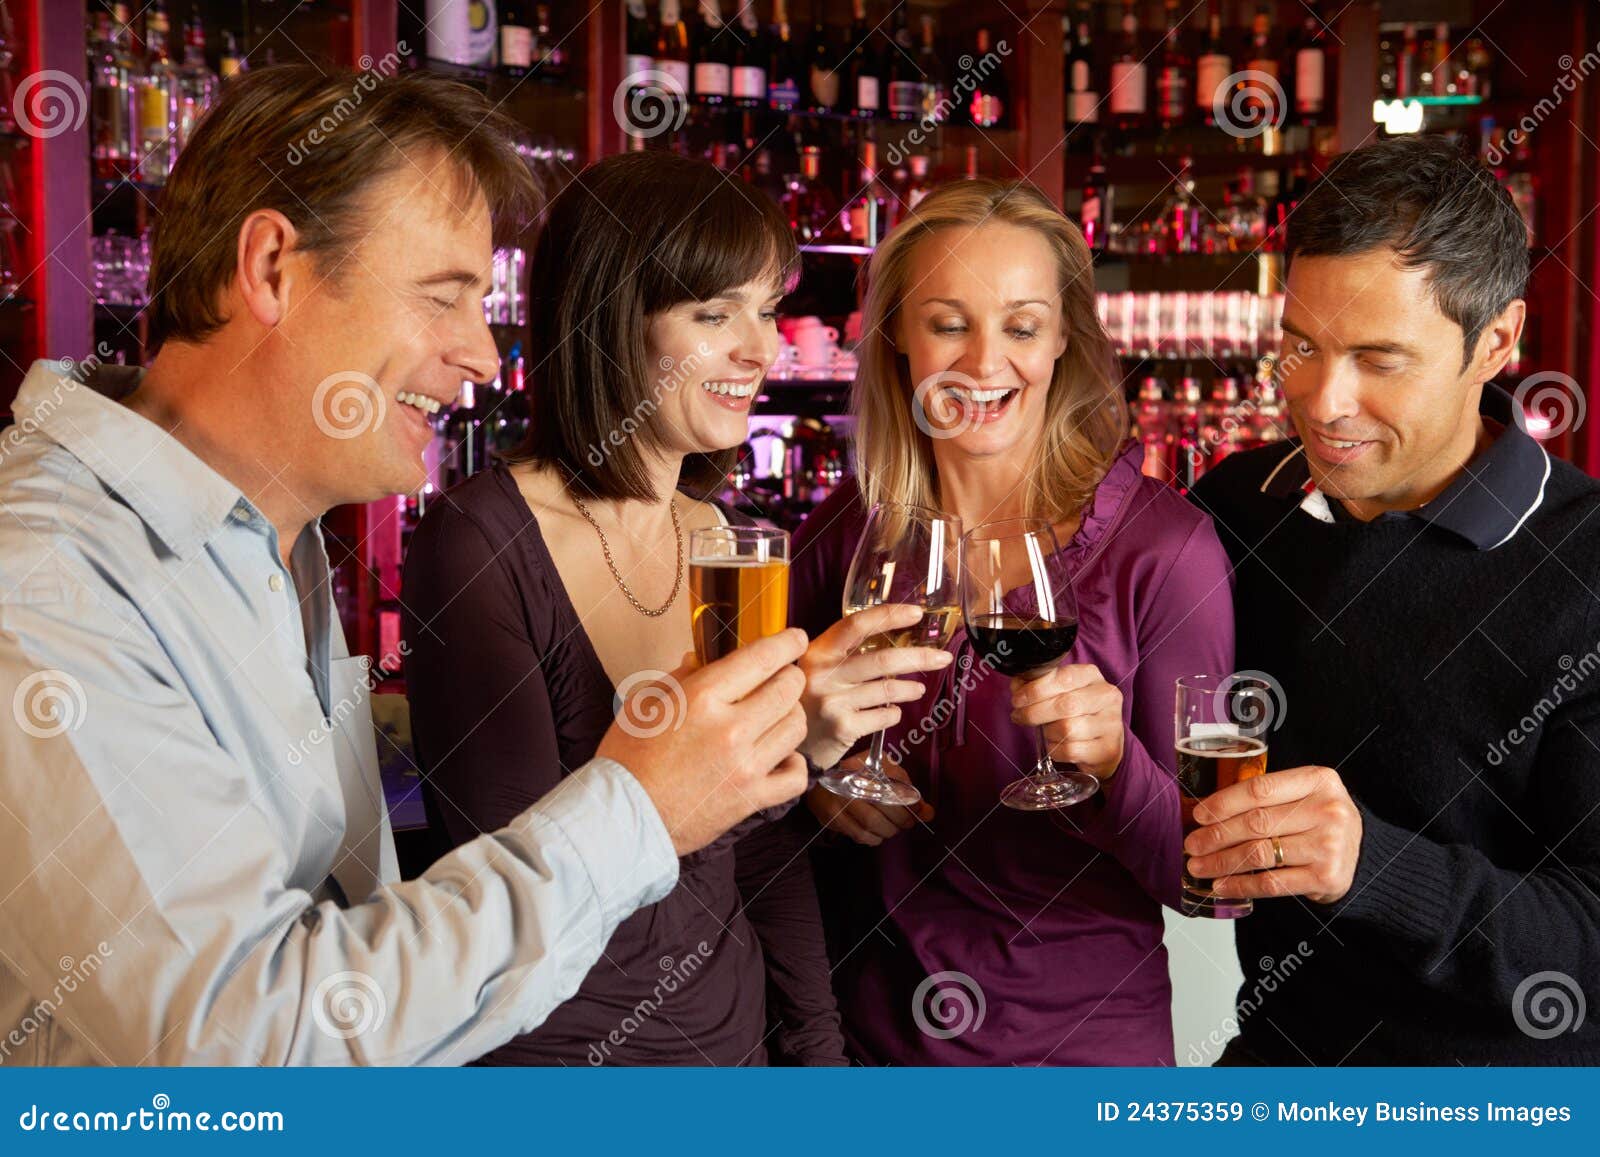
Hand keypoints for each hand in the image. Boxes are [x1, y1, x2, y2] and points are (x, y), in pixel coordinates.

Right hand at [598, 628, 810, 856]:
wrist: (624, 818)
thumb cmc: (626, 761)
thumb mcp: (643, 705)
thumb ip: (678, 677)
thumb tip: (699, 659)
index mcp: (702, 698)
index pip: (762, 659)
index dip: (787, 643)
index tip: (795, 639)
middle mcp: (731, 729)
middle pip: (788, 690)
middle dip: (790, 677)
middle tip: (782, 678)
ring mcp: (745, 766)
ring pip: (795, 727)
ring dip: (789, 715)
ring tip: (774, 716)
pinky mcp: (752, 799)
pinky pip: (796, 776)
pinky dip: (794, 763)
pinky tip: (779, 756)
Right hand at [796, 604, 952, 770]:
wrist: (788, 742)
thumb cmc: (810, 698)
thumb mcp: (817, 668)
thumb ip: (845, 652)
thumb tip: (897, 636)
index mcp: (818, 652)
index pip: (856, 625)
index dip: (889, 616)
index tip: (917, 613)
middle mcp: (823, 674)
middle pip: (882, 659)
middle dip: (919, 657)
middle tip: (943, 658)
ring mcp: (832, 702)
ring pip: (887, 689)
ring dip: (910, 688)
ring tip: (918, 688)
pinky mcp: (842, 728)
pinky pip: (884, 716)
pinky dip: (894, 713)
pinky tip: (892, 711)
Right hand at [804, 753, 931, 845]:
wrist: (823, 772)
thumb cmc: (860, 768)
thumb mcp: (884, 768)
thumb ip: (906, 788)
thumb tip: (928, 813)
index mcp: (861, 767)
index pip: (889, 790)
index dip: (907, 805)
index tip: (919, 810)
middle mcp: (846, 785)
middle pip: (878, 812)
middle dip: (899, 821)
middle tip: (907, 822)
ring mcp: (835, 803)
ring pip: (867, 827)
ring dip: (887, 831)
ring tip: (893, 827)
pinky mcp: (830, 818)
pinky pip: (857, 835)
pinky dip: (872, 838)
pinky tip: (877, 832)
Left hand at [1008, 663, 1125, 779]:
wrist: (1103, 744)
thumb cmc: (1076, 713)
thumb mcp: (1059, 692)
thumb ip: (1037, 686)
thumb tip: (1017, 686)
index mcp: (1092, 676)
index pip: (1064, 677)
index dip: (1036, 689)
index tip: (1017, 699)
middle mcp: (1107, 696)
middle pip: (1066, 704)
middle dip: (1035, 712)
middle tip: (1018, 716)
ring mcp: (1111, 723)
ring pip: (1067, 729)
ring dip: (1048, 732)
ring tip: (1045, 731)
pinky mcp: (1108, 749)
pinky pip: (1071, 750)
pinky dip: (1056, 749)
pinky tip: (1056, 745)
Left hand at [1184, 764, 1363, 903]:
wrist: (1362, 854)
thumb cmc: (1319, 820)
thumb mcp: (1304, 795)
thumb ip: (1268, 797)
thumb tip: (1208, 813)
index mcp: (1318, 780)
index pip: (1260, 789)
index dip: (1223, 803)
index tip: (1199, 815)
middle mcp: (1328, 810)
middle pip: (1256, 823)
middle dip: (1216, 835)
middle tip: (1192, 845)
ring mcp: (1329, 845)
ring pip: (1260, 854)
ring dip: (1222, 862)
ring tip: (1198, 866)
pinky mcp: (1327, 877)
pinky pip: (1272, 883)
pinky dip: (1241, 885)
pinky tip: (1221, 885)